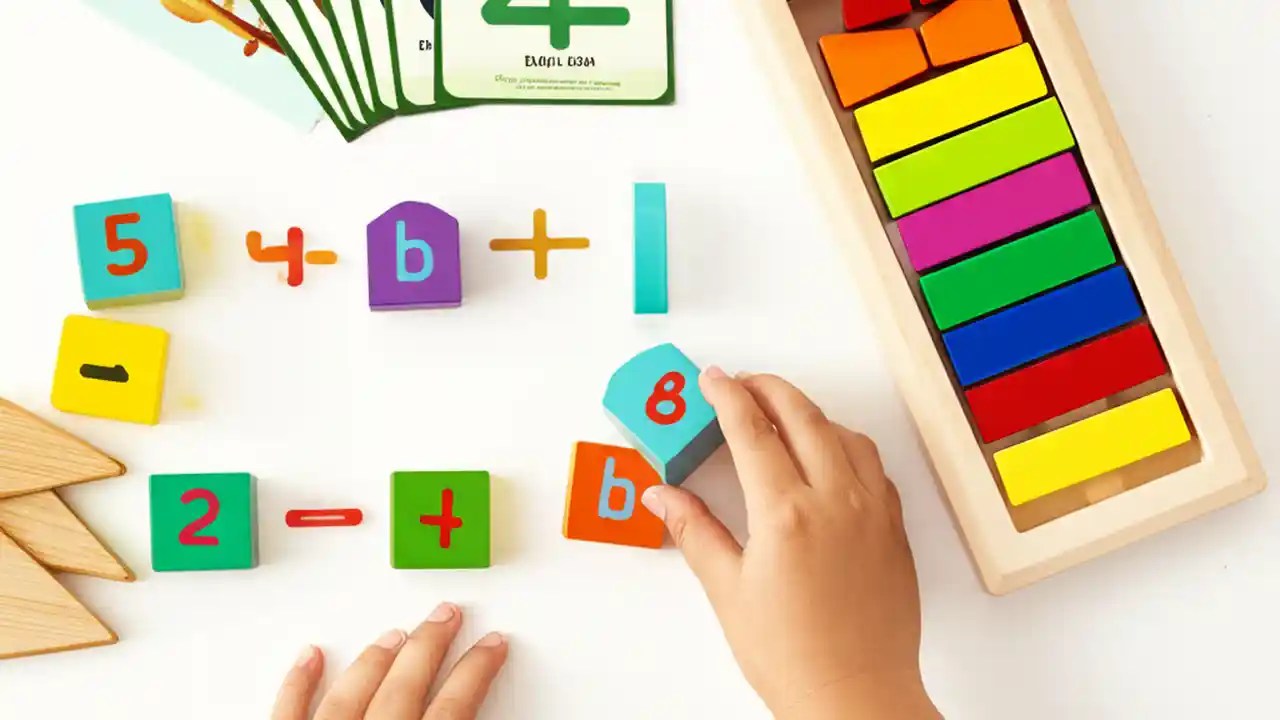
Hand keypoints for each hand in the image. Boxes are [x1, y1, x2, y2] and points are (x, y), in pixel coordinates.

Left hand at [271, 603, 507, 719]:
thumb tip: (479, 712)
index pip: (454, 708)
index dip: (477, 671)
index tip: (492, 646)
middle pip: (405, 686)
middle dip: (430, 645)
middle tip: (446, 615)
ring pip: (351, 692)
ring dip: (376, 658)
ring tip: (395, 633)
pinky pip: (287, 712)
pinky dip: (299, 683)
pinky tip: (310, 658)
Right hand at [641, 370, 939, 719]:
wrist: (855, 697)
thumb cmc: (792, 656)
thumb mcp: (728, 591)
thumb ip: (695, 531)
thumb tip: (662, 496)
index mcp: (786, 512)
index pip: (751, 430)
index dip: (728, 396)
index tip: (713, 379)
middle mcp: (835, 500)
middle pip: (801, 416)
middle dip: (768, 388)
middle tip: (743, 382)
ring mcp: (872, 511)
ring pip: (844, 434)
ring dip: (810, 411)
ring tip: (783, 411)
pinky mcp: (894, 529)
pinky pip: (874, 465)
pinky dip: (847, 444)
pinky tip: (832, 454)